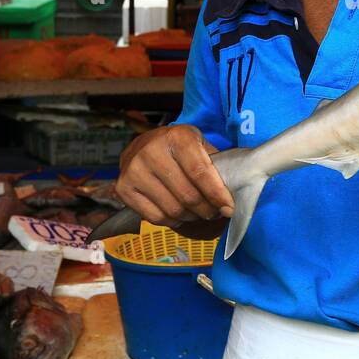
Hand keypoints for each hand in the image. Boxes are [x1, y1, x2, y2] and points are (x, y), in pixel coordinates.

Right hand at [114, 125, 232, 238]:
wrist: (144, 145)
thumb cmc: (179, 146)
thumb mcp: (198, 143)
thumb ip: (215, 164)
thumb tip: (235, 191)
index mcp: (176, 137)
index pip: (200, 172)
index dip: (217, 194)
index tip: (229, 208)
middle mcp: (151, 152)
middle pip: (187, 195)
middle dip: (207, 209)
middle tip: (216, 212)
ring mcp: (134, 171)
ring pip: (173, 209)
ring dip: (192, 217)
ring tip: (199, 213)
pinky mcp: (123, 189)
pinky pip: (155, 217)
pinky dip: (173, 221)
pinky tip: (180, 214)